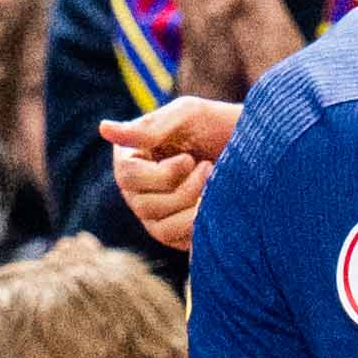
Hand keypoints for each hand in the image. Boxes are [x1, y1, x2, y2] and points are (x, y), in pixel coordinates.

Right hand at [98, 91, 239, 250]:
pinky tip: (215, 205)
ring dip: (192, 210)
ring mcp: (155, 215)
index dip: (161, 173)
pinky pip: (179, 241)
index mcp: (132, 159)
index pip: (127, 177)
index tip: (188, 158)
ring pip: (160, 228)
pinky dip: (200, 226)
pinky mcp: (176, 233)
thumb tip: (103, 129)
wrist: (254, 147)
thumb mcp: (185, 115)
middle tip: (209, 168)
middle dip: (183, 190)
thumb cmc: (215, 123)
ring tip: (213, 189)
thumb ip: (149, 127)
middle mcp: (137, 191)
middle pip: (144, 205)